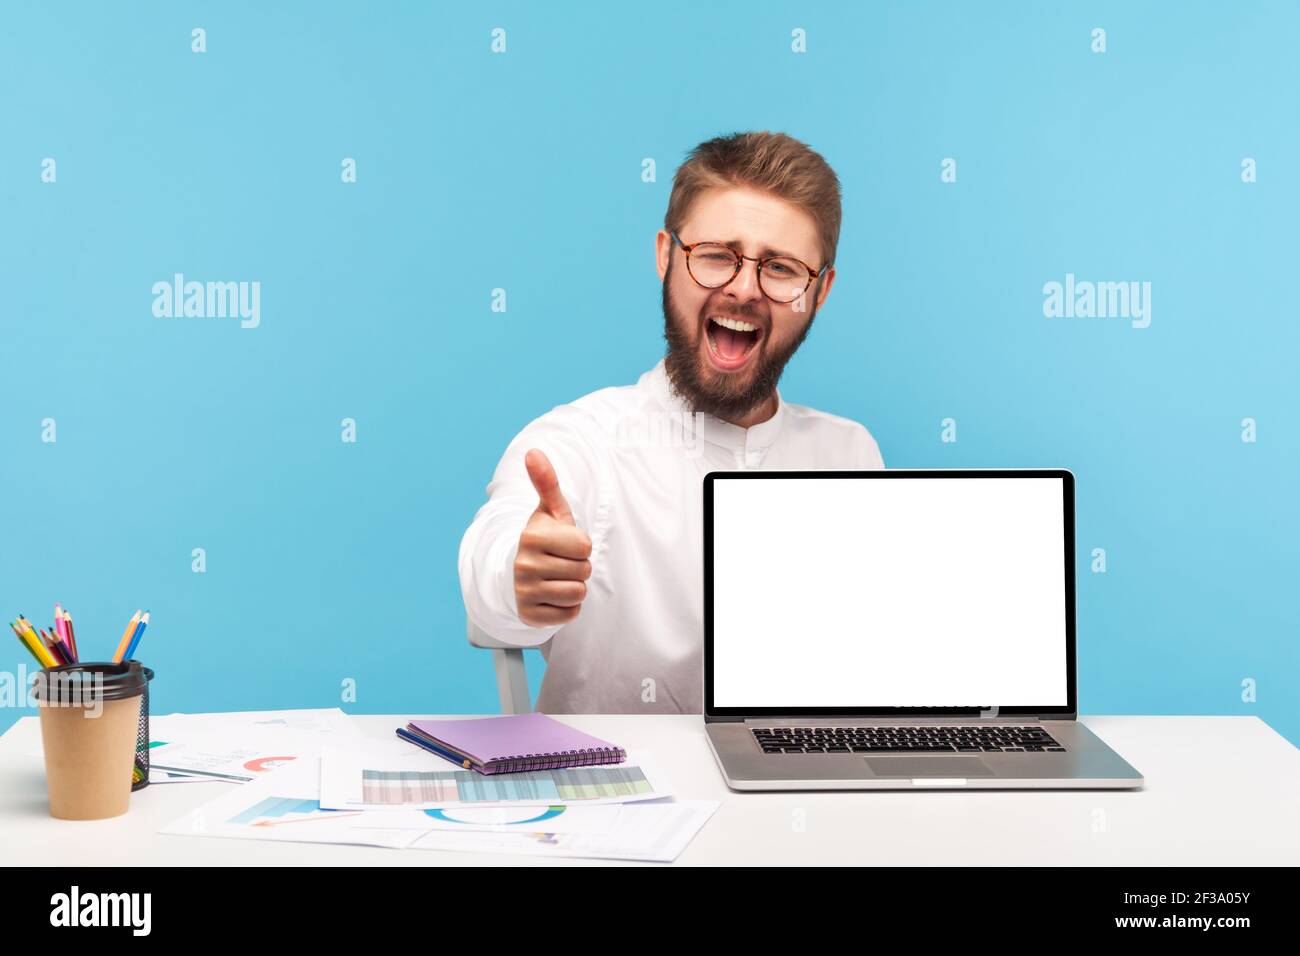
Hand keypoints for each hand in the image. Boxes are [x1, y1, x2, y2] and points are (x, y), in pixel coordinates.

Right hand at [514, 449, 592, 626]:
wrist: (517, 573)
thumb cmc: (544, 538)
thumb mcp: (550, 510)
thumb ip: (547, 482)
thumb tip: (533, 452)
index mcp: (531, 536)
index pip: (584, 546)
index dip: (581, 545)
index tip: (564, 544)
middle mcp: (523, 565)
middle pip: (583, 571)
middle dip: (578, 567)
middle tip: (560, 562)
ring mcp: (524, 592)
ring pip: (578, 593)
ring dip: (573, 587)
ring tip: (557, 578)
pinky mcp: (529, 615)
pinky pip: (569, 614)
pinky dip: (566, 607)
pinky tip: (551, 595)